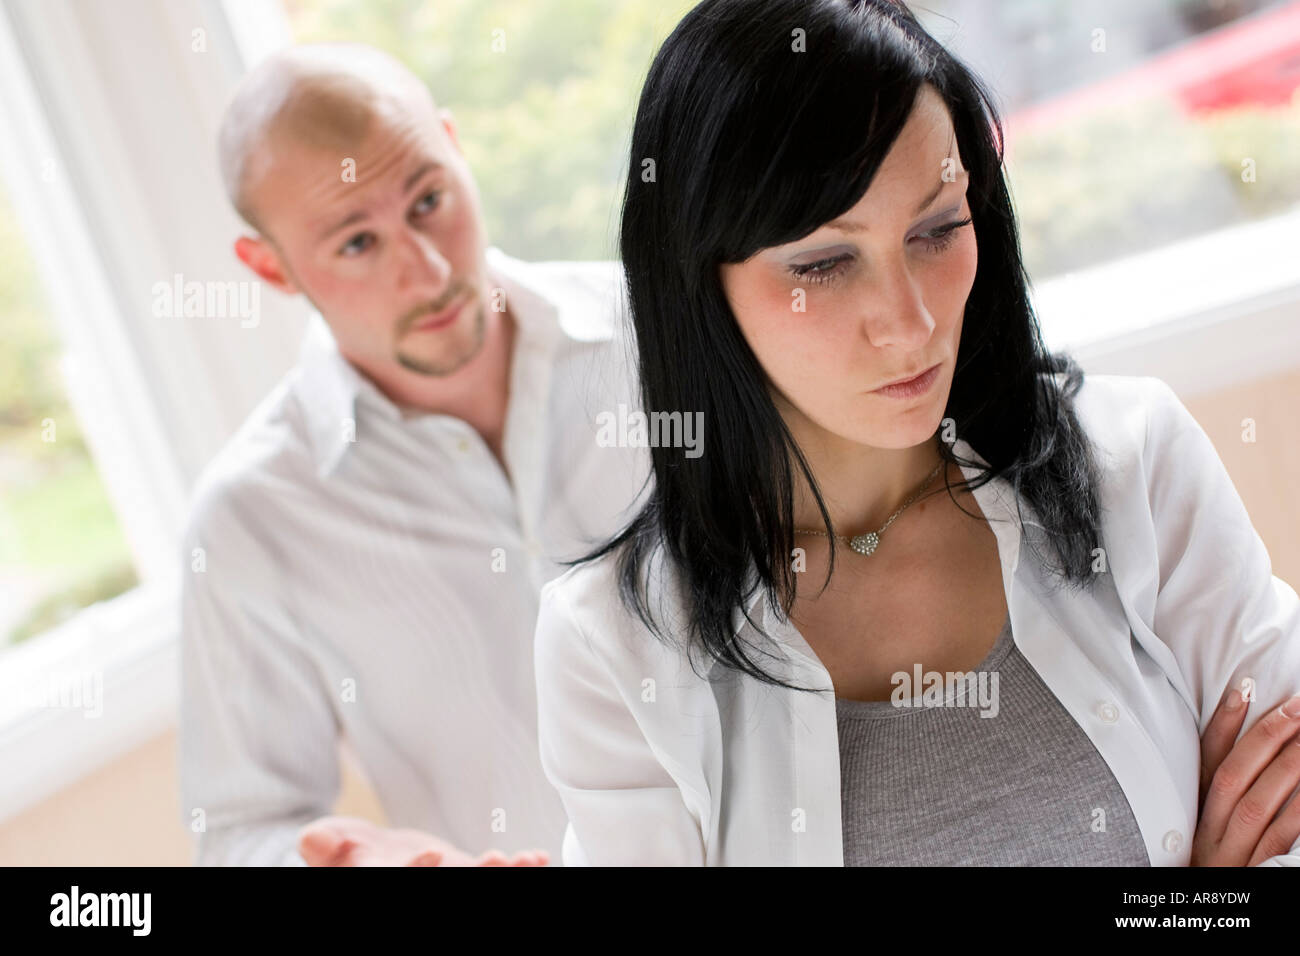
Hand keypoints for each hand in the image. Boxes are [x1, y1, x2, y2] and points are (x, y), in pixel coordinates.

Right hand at [296, 815, 548, 866]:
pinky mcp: (468, 876)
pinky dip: (519, 870)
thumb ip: (322, 844)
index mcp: (382, 883)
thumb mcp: (327, 843)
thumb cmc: (344, 849)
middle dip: (473, 879)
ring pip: (476, 885)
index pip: (399, 883)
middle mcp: (419, 890)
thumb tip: (311, 840)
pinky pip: (496, 876)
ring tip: (519, 862)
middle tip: (494, 863)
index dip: (415, 874)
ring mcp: (448, 886)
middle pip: (445, 888)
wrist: (369, 855)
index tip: (429, 856)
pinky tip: (536, 859)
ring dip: (499, 876)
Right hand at [1191, 680, 1299, 865]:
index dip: (1223, 723)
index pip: (1207, 761)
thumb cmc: (1214, 874)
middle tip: (1299, 704)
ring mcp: (1238, 856)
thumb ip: (1221, 799)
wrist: (1209, 921)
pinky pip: (1287, 839)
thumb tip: (1246, 751)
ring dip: (1294, 766)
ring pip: (1264, 804)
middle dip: (1268, 737)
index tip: (1245, 686)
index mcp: (1196, 817)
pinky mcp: (1264, 874)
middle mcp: (1212, 833)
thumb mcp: (1209, 834)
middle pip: (1238, 777)